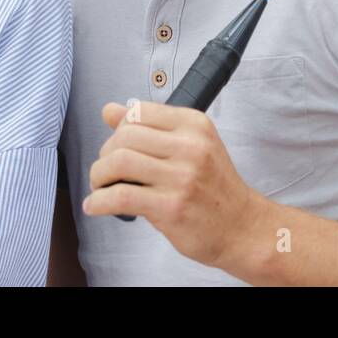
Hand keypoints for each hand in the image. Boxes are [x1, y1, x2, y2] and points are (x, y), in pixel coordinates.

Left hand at [82, 100, 267, 268]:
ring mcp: (182, 177)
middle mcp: (190, 146)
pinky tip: (95, 206)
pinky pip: (120, 196)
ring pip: (118, 162)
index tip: (117, 145)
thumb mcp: (191, 145)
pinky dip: (99, 201)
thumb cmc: (214, 187)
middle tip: (107, 171)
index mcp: (194, 125)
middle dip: (105, 154)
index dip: (119, 129)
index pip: (139, 111)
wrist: (242, 227)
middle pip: (124, 136)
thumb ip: (151, 126)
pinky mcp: (171, 207)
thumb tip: (109, 110)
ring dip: (98, 175)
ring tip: (101, 186)